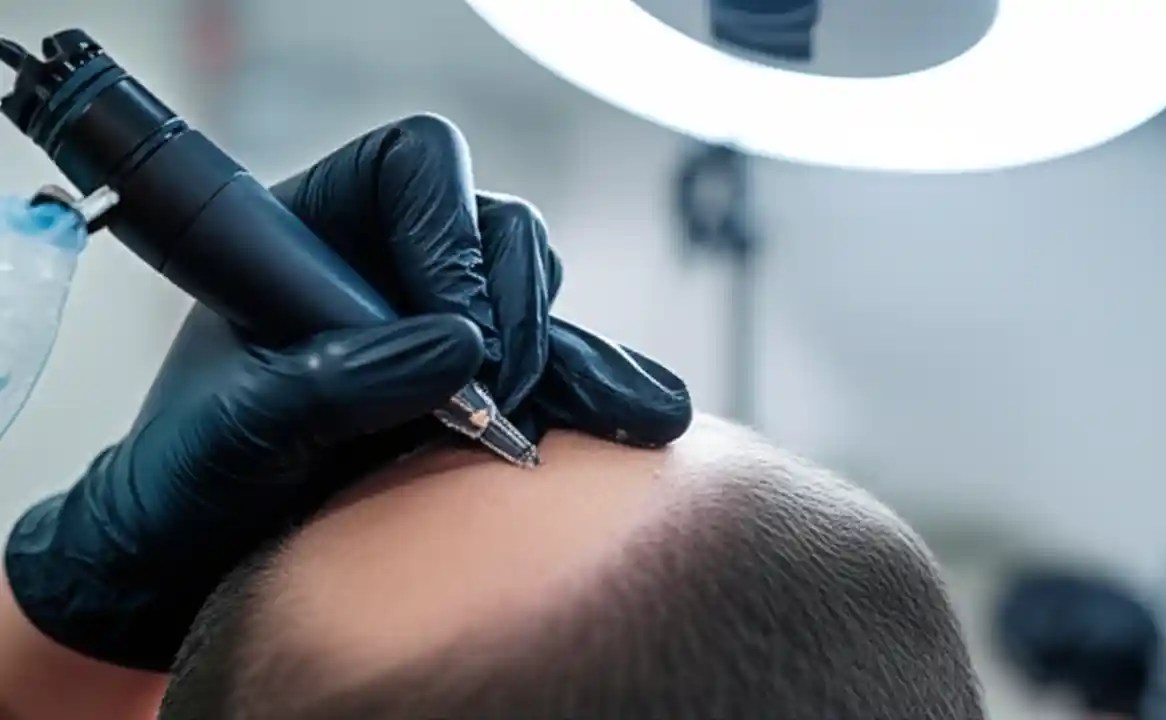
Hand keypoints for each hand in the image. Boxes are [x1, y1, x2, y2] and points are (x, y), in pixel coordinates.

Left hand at [5, 115, 690, 671]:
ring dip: (563, 355)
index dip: (449, 234)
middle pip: (496, 229)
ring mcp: (438, 326)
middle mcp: (387, 264)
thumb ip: (340, 381)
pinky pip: (559, 367)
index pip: (414, 166)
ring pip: (537, 293)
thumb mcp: (242, 429)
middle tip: (497, 395)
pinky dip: (600, 392)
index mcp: (315, 230)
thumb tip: (463, 350)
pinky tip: (647, 418)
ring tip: (578, 425)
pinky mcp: (477, 389)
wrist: (200, 566)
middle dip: (514, 307)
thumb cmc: (190, 478)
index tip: (458, 332)